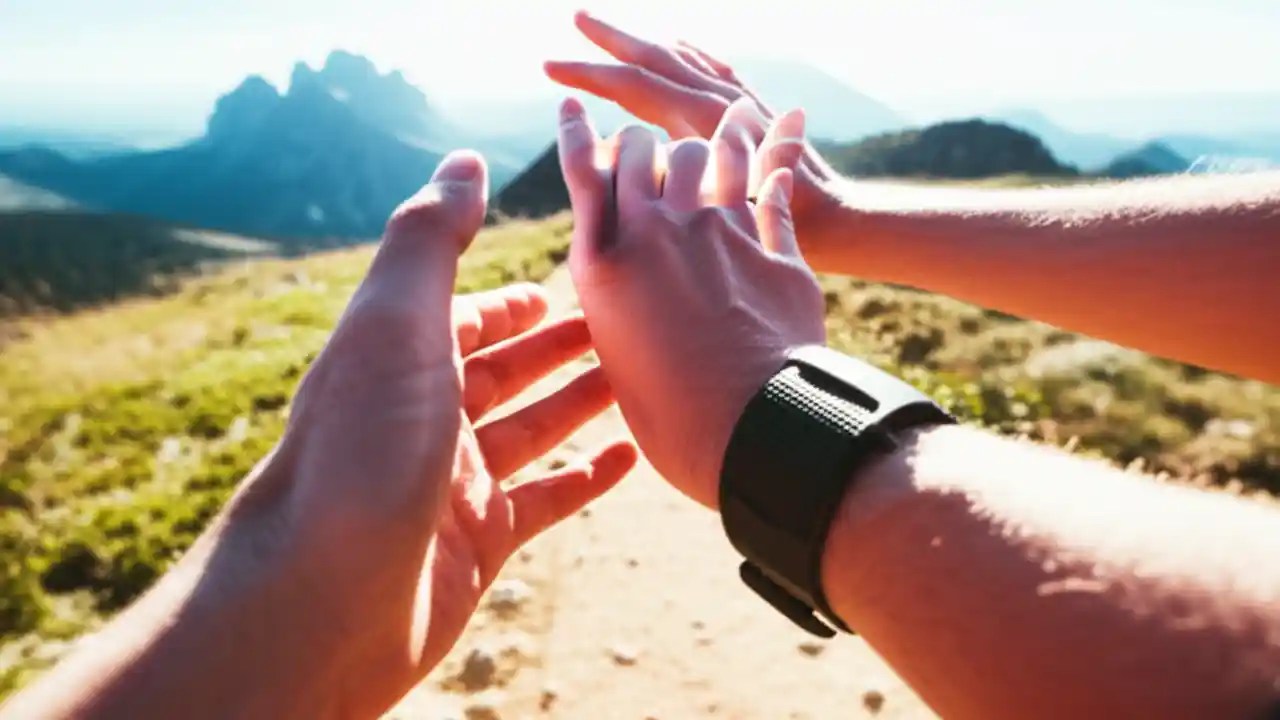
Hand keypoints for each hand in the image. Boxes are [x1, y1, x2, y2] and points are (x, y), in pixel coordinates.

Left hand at [232, 152, 634, 714]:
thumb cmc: (362, 451)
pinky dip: (585, 477)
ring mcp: (453, 484)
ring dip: (582, 403)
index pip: (466, 314)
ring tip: (642, 379)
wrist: (325, 600)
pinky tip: (628, 460)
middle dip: (564, 346)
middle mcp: (423, 417)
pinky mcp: (479, 544)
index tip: (578, 279)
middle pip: (506, 370)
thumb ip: (432, 239)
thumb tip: (464, 161)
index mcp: (400, 360)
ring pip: (532, 430)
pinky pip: (544, 500)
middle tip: (631, 328)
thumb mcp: (397, 322)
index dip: (519, 298)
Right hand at [545, 11, 844, 253]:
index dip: (591, 75)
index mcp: (708, 125)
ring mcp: (744, 103)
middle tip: (575, 18)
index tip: (551, 67)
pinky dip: (690, 52)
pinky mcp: (759, 110)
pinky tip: (681, 46)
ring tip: (613, 30)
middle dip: (613, 40)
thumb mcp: (728, 211)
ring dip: (646, 42)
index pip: (636, 88)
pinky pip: (715, 68)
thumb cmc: (783, 228)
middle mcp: (725, 104)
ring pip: (685, 59)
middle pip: (658, 59)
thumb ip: (679, 176)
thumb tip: (630, 153)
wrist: (847, 224)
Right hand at [556, 99, 824, 508]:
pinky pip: (772, 186)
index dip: (575, 132)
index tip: (572, 106)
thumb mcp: (618, 353)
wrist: (754, 434)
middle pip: (641, 150)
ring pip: (709, 152)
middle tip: (646, 142)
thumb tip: (628, 275)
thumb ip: (620, 300)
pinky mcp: (774, 249)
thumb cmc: (673, 417)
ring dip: (714, 131)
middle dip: (641, 138)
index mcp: (604, 266)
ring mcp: (719, 235)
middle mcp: (655, 235)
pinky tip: (782, 130)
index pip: (582, 173)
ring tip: (726, 117)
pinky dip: (778, 152)